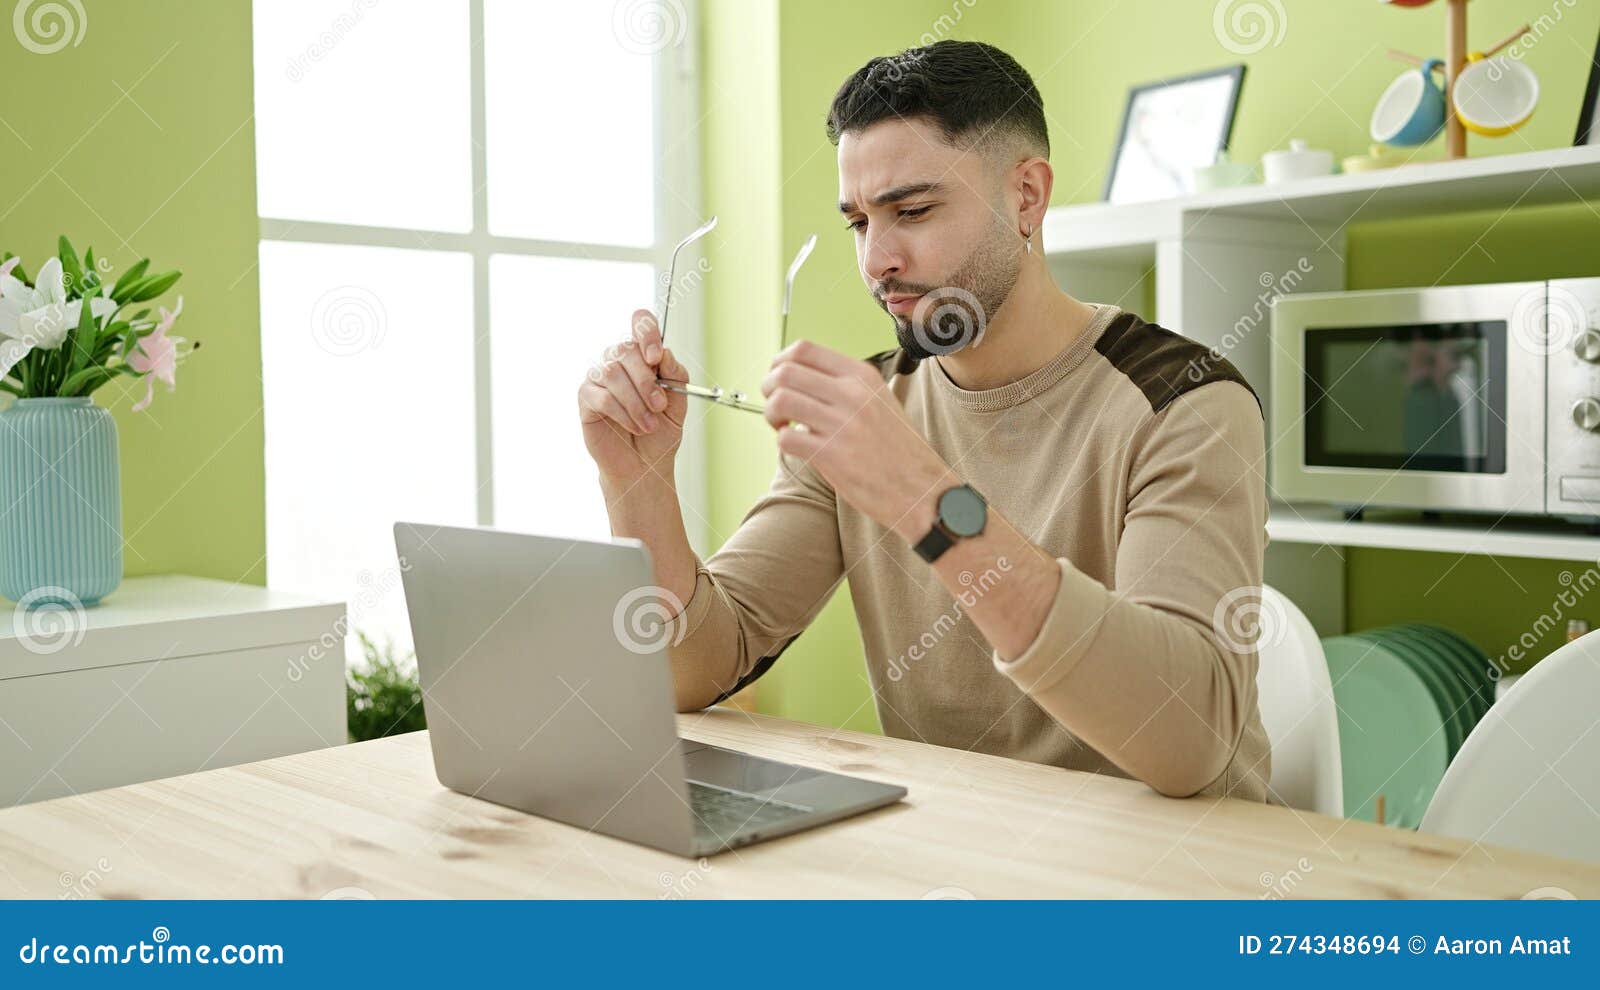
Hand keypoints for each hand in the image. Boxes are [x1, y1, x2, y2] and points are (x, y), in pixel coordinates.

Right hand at [578, 310, 688, 485]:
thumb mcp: (679, 403)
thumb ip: (675, 376)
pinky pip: (601, 396)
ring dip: (635, 402)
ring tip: (649, 424)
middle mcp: (619, 360)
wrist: (645, 465)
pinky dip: (622, 413)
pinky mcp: (586, 398)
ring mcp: (600, 377)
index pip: (640, 322)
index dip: (646, 333)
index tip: (656, 358)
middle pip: (626, 350)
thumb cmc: (661, 431)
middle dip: (646, 381)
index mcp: (643, 355)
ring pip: (612, 373)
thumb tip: (664, 353)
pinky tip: (634, 427)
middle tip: (659, 406)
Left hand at [760, 339, 956, 540]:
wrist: (923, 490)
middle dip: (769, 388)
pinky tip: (796, 447)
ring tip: (782, 427)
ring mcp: (843, 423)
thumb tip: (799, 376)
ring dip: (771, 414)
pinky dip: (782, 442)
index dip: (779, 363)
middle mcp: (852, 393)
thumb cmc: (898, 448)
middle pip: (785, 372)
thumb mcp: (879, 400)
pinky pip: (786, 439)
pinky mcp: (833, 455)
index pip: (804, 350)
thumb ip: (845, 385)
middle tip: (776, 407)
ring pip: (781, 400)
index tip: (779, 380)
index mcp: (862, 376)